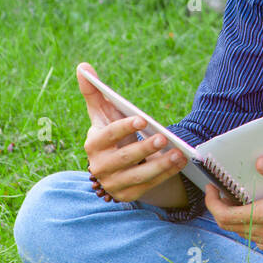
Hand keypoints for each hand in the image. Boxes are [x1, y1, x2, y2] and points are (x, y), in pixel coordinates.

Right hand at [76, 62, 186, 203]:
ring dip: (160, 164)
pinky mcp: (128, 195)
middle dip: (145, 148)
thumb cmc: (111, 132)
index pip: (107, 136)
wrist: (116, 165)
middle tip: (163, 137)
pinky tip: (180, 161)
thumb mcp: (103, 113)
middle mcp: (100, 167)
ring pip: (139, 175)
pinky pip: (150, 185)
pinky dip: (166, 174)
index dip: (124, 128)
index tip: (143, 119)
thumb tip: (82, 67)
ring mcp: (114, 184)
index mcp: (93, 145)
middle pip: (125, 158)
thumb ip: (94, 91)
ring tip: (178, 153)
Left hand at [204, 157, 262, 255]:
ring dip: (234, 218)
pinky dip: (249, 227)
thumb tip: (260, 162)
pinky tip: (260, 214)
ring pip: (243, 234)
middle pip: (229, 226)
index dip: (212, 202)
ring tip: (238, 199)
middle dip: (219, 208)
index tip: (210, 188)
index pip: (226, 215)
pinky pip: (257, 240)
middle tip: (220, 190)